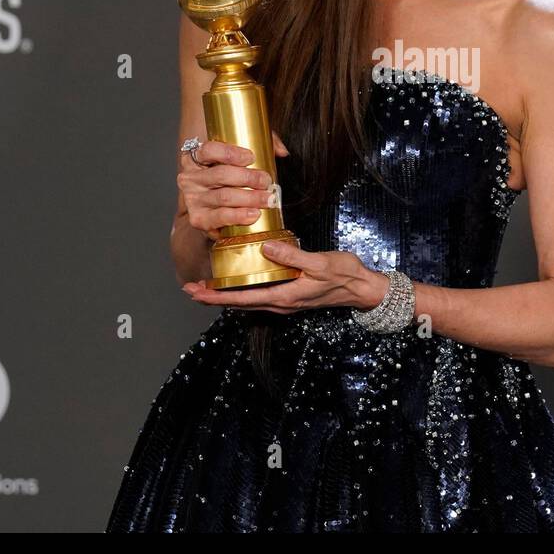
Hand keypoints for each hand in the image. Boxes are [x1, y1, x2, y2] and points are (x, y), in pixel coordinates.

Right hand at [178, 130, 288, 241]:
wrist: (211, 209)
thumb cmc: (227, 179)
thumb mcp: (238, 158)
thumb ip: (261, 146)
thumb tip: (282, 151)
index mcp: (196, 158)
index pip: (209, 150)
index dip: (230, 153)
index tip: (251, 157)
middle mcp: (190, 178)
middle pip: (221, 175)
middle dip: (249, 178)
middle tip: (266, 181)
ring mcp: (192, 200)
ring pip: (224, 197)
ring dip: (250, 198)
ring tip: (267, 199)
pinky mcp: (198, 219)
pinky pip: (220, 217)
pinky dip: (238, 216)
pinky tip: (253, 214)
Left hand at [181, 240, 388, 313]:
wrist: (363, 288)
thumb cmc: (344, 275)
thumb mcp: (319, 263)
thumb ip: (291, 257)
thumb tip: (265, 249)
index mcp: (284, 297)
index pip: (242, 299)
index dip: (216, 296)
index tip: (195, 291)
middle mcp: (280, 304)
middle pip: (239, 303)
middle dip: (214, 297)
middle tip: (190, 288)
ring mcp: (285, 301)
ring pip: (248, 300)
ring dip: (226, 294)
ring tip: (206, 286)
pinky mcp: (290, 295)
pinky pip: (260, 295)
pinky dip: (243, 289)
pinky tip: (238, 280)